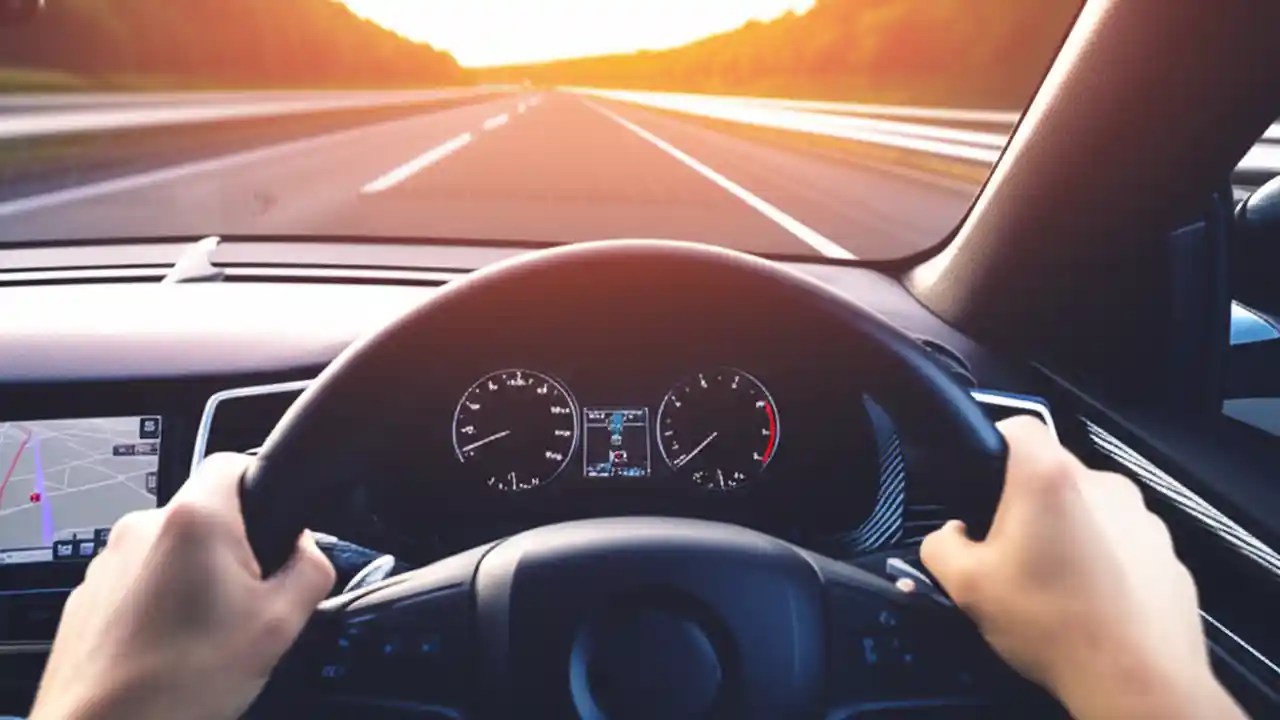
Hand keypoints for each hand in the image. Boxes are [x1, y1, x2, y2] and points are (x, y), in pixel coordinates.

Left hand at [30, 453, 335, 719]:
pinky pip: (140, 584)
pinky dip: (161, 607)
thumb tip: (311, 554)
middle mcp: (142, 529)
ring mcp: (108, 563)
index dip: (265, 486)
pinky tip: (173, 651)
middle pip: (207, 515)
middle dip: (235, 552)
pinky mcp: (89, 598)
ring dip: (196, 582)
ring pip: (172, 553)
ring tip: (207, 638)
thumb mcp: (280, 625)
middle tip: (249, 604)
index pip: (235, 462)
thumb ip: (310, 572)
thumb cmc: (179, 684)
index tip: (277, 527)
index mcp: (195, 521)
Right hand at [921, 417, 1243, 719]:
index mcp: (1050, 478)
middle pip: (1052, 473)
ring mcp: (1144, 518)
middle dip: (1028, 506)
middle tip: (1010, 554)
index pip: (1016, 424)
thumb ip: (940, 546)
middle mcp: (1104, 485)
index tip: (982, 486)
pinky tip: (1089, 602)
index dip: (992, 446)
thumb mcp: (966, 586)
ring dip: (1070, 534)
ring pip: (1090, 509)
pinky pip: (1123, 543)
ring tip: (1053, 586)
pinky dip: (1105, 562)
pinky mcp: (1168, 553)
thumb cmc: (1052, 624)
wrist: (1135, 680)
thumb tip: (948, 536)